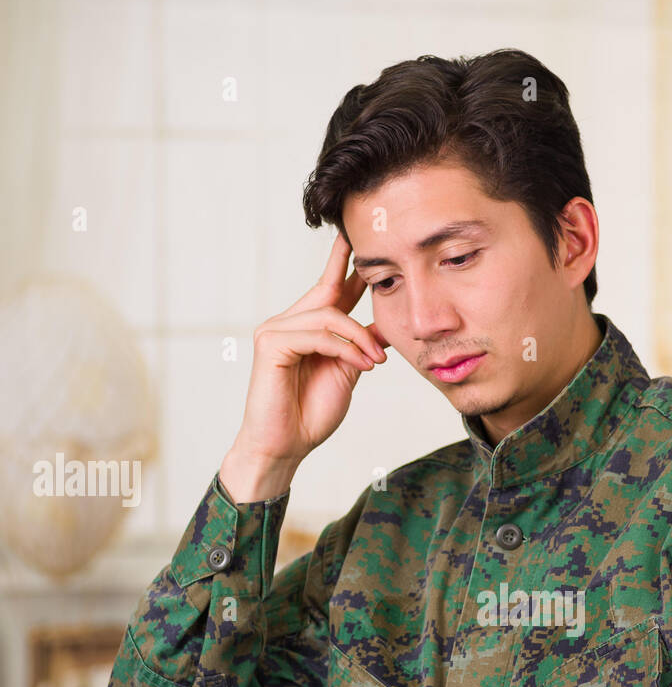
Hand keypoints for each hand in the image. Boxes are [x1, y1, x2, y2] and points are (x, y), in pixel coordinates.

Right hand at [233, 232, 389, 472]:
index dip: (347, 265)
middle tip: (375, 248)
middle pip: (328, 290)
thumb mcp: (349, 373)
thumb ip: (362, 346)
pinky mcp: (270, 344)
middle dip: (350, 268)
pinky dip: (343, 349)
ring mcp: (276, 330)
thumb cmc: (311, 413)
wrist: (286, 446)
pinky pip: (316, 335)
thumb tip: (386, 325)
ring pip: (327, 315)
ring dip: (359, 338)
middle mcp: (289, 323)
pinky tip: (361, 365)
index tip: (364, 240)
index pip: (330, 289)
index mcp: (309, 329)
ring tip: (377, 361)